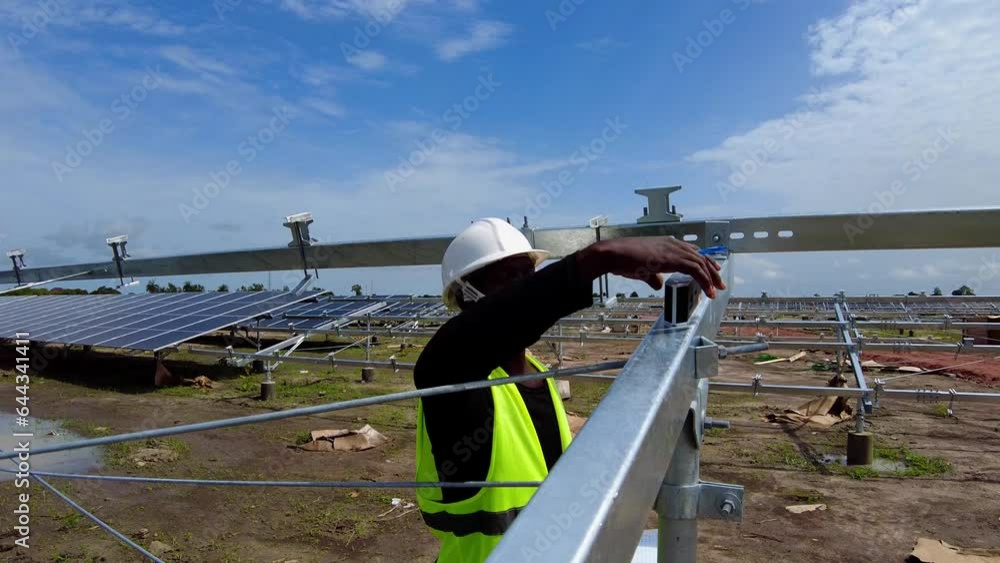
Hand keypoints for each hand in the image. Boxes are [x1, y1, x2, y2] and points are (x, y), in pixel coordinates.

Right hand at [579, 237, 725, 297]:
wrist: (615, 253)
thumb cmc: (623, 260)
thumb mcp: (641, 270)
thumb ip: (653, 276)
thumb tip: (658, 284)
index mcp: (666, 244)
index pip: (691, 251)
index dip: (704, 262)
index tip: (711, 271)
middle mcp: (673, 244)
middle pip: (700, 257)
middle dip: (711, 271)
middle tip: (719, 283)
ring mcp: (673, 250)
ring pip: (700, 263)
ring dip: (711, 277)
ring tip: (716, 289)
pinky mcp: (673, 259)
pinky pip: (695, 270)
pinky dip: (704, 281)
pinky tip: (707, 291)